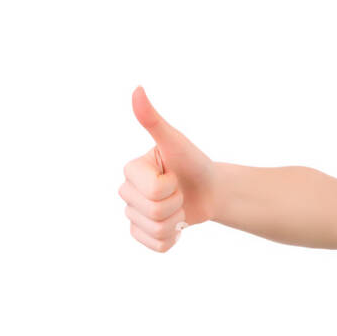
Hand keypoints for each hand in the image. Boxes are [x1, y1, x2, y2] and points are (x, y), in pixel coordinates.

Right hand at [119, 86, 216, 251]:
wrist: (209, 188)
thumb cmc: (193, 162)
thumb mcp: (175, 141)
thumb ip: (153, 119)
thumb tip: (137, 89)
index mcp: (130, 170)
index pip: (154, 190)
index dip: (172, 186)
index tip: (174, 174)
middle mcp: (127, 192)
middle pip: (154, 212)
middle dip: (176, 203)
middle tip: (180, 191)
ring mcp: (133, 214)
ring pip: (156, 230)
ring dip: (177, 221)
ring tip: (179, 206)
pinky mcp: (143, 234)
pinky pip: (156, 246)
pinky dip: (173, 239)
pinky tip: (176, 225)